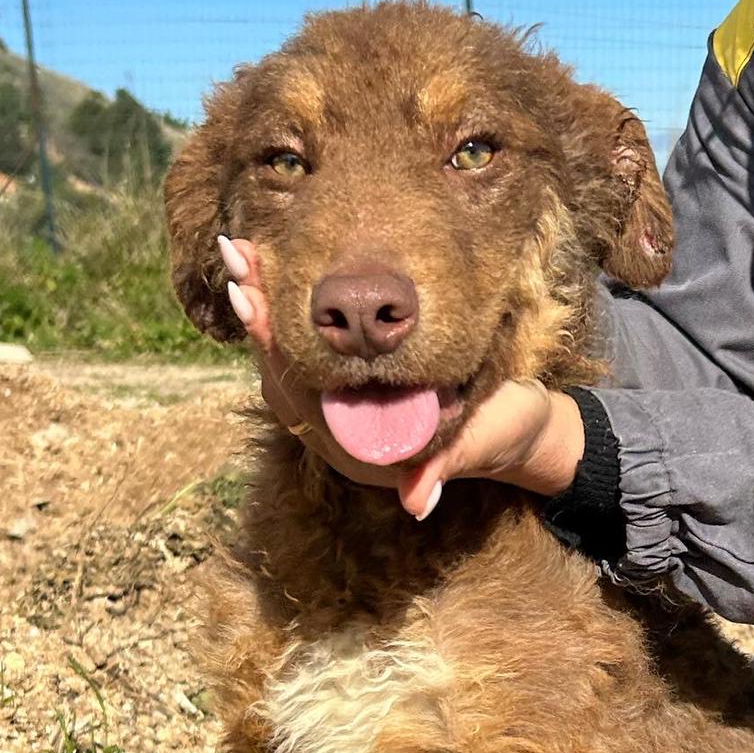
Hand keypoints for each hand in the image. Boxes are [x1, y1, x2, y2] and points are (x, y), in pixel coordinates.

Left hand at [219, 237, 584, 517]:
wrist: (516, 431)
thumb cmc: (502, 431)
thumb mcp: (478, 442)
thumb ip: (444, 464)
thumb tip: (419, 502)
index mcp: (361, 451)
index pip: (303, 393)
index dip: (275, 345)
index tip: (251, 299)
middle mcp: (342, 433)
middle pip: (284, 369)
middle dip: (259, 313)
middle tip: (237, 253)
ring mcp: (343, 411)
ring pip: (289, 356)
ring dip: (267, 303)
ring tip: (243, 250)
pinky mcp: (351, 388)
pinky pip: (307, 346)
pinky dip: (290, 307)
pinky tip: (276, 265)